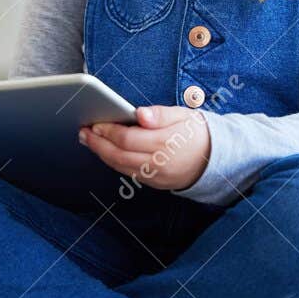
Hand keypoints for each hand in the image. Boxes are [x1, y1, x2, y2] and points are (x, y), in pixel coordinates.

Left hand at [78, 105, 209, 190]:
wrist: (215, 159)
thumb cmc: (196, 132)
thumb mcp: (183, 115)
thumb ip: (160, 114)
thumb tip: (140, 114)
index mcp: (165, 143)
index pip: (127, 139)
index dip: (108, 131)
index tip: (95, 122)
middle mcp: (158, 163)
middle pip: (118, 155)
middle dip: (97, 143)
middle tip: (83, 132)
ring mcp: (155, 176)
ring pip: (121, 166)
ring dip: (102, 153)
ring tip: (89, 140)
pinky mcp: (154, 183)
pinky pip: (128, 173)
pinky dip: (114, 162)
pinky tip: (106, 151)